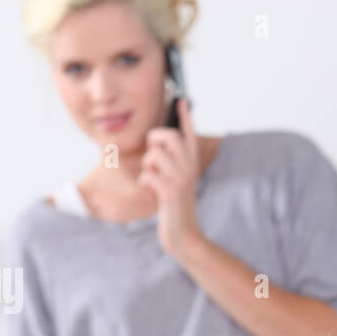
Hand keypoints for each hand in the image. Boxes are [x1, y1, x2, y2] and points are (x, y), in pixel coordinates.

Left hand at [139, 96, 201, 257]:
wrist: (184, 235)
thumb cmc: (175, 208)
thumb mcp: (176, 183)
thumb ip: (169, 165)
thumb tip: (154, 147)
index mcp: (192, 164)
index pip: (189, 135)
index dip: (185, 118)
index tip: (182, 100)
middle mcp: (190, 168)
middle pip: (170, 137)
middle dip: (155, 141)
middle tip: (152, 155)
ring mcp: (182, 180)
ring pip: (154, 156)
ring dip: (147, 167)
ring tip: (153, 180)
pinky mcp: (171, 193)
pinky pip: (147, 175)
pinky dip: (144, 183)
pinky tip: (152, 193)